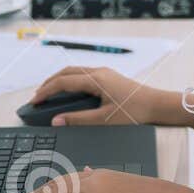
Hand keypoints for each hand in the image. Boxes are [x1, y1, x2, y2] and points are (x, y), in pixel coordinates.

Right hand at [25, 66, 175, 126]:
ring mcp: (105, 73)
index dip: (46, 91)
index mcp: (96, 79)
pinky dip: (71, 81)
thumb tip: (57, 120)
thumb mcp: (104, 120)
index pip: (63, 82)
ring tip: (50, 92)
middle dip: (49, 83)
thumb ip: (78, 120)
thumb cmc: (136, 113)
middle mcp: (99, 72)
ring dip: (60, 80)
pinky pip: (84, 74)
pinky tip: (70, 91)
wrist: (158, 105)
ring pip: (75, 71)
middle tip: (38, 96)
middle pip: (66, 72)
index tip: (34, 101)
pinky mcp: (110, 78)